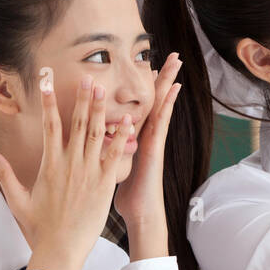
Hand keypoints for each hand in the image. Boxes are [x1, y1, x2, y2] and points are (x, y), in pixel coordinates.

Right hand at [0, 70, 134, 269]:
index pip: (49, 126)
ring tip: (103, 90)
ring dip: (100, 110)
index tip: (47, 82)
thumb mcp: (17, 200)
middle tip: (87, 77)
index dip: (49, 102)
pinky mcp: (104, 184)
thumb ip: (5, 175)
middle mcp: (69, 164)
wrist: (60, 249)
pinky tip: (127, 121)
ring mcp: (88, 173)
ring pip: (95, 135)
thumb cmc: (39, 228)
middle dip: (81, 98)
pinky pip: (114, 155)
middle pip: (76, 124)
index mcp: (49, 165)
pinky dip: (120, 137)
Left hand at [114, 53, 182, 259]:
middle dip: (162, 77)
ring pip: (160, 105)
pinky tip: (174, 88)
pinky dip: (167, 104)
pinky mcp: (154, 147)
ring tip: (176, 62)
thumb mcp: (111, 170)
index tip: (149, 66)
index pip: (140, 105)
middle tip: (173, 55)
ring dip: (168, 82)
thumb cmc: (125, 197)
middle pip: (155, 99)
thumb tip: (93, 150)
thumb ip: (107, 156)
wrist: (140, 214)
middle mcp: (146, 135)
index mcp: (134, 138)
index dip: (145, 87)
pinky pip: (161, 121)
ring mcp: (152, 140)